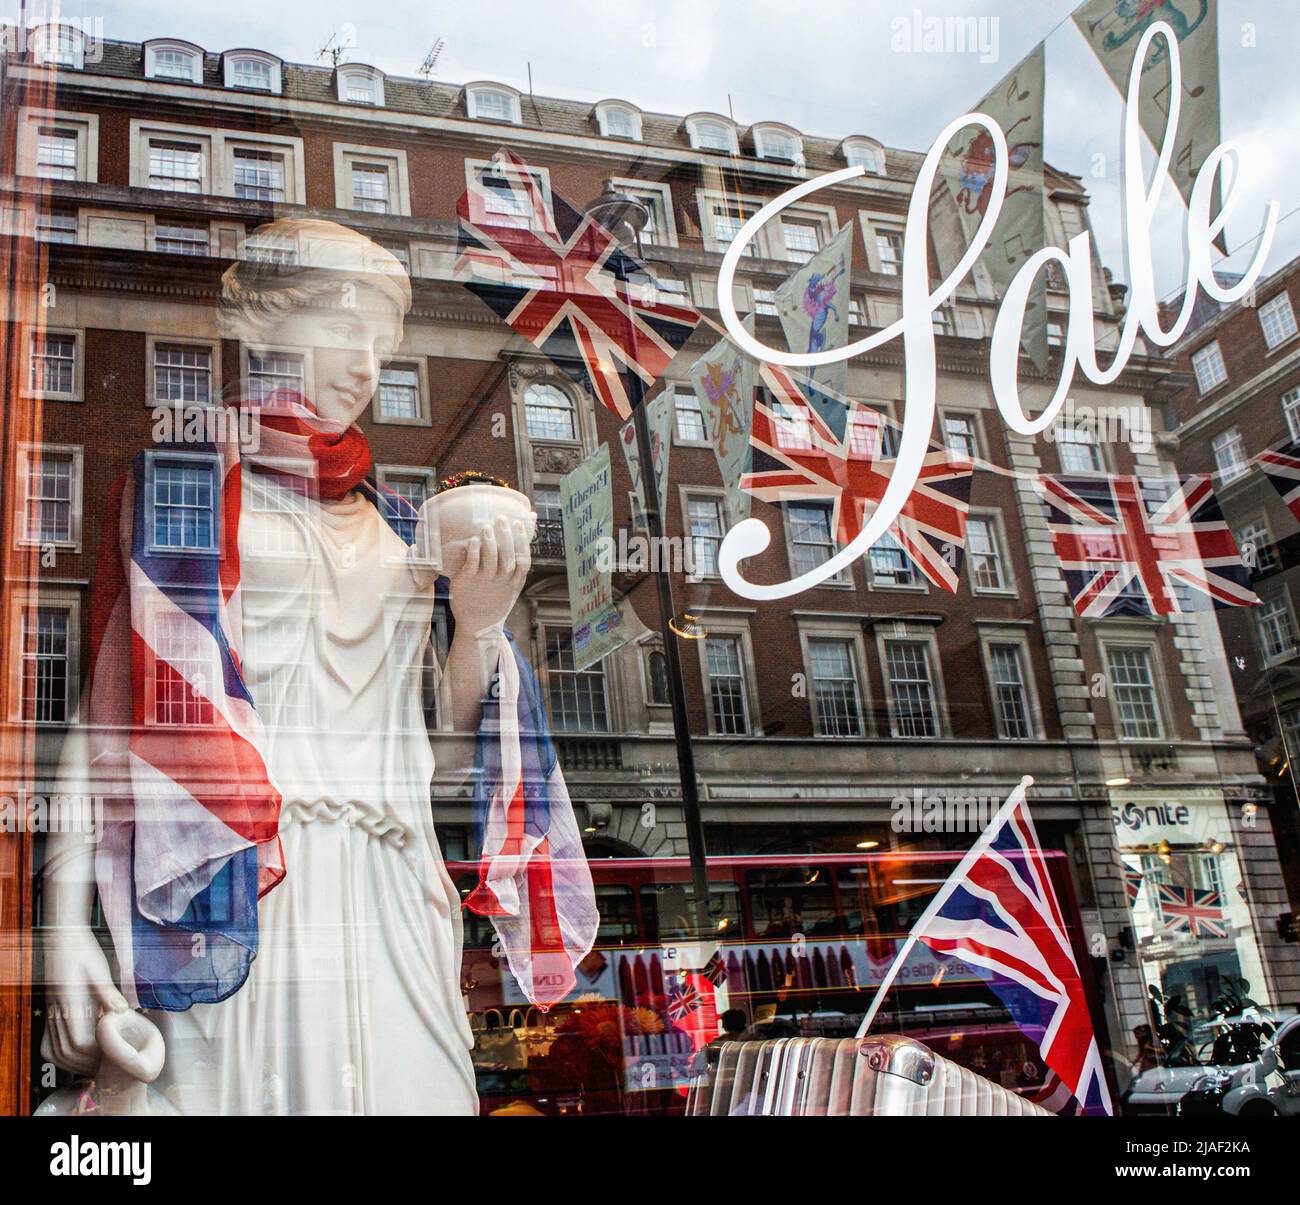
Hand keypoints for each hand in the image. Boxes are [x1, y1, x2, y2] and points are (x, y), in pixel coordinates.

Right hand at [41, 927, 131, 1074]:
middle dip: (87, 1062)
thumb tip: (123, 1011)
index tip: (115, 1052)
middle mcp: (56, 1011)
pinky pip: (49, 1044)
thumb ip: (108, 992)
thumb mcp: (99, 969)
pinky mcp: (50, 1013)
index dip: (97, 1051)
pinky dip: (62, 1055)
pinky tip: (80, 1055)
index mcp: (69, 1001)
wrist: (62, 939)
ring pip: (55, 1051)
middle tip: (110, 1063)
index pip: (79, 1041)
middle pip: (67, 1052)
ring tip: (98, 1062)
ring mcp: (51, 1013)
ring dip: (75, 1062)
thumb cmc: (83, 951)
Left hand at [449, 514, 532, 635]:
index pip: (523, 559)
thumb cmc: (493, 602)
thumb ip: (513, 569)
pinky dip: (474, 551)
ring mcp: (485, 582)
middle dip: (506, 536)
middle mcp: (501, 582)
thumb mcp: (509, 589)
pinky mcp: (468, 583)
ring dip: (490, 541)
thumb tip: (515, 547)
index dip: (523, 540)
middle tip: (501, 518)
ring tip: (486, 526)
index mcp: (513, 582)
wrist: (476, 625)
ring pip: (491, 559)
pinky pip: (472, 564)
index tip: (520, 523)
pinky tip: (473, 540)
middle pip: (508, 556)